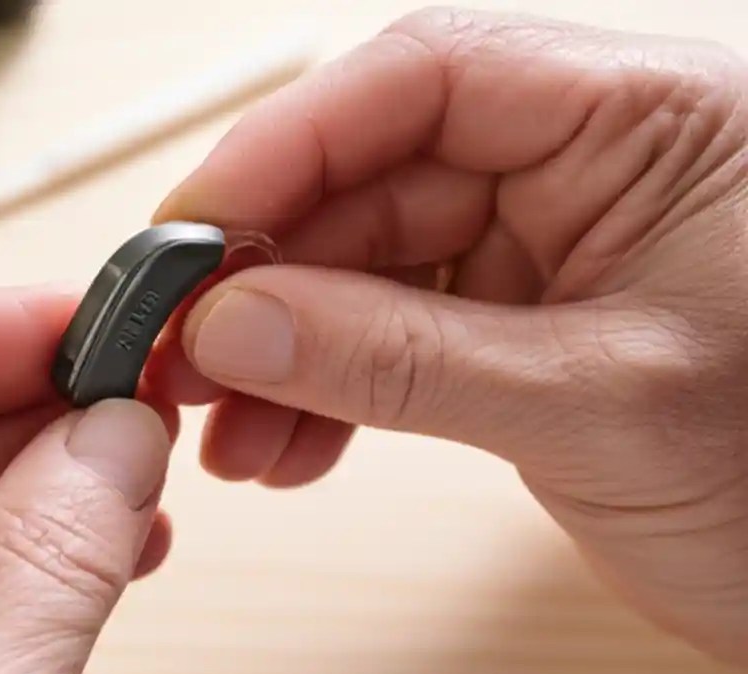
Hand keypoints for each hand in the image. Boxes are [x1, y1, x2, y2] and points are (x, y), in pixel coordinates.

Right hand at [150, 7, 747, 663]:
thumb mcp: (595, 404)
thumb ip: (400, 358)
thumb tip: (237, 324)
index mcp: (642, 122)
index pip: (426, 77)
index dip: (290, 142)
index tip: (195, 227)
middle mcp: (584, 167)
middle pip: (370, 177)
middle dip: (264, 271)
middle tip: (183, 349)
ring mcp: (545, 248)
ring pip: (363, 265)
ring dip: (279, 347)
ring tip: (228, 429)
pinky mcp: (518, 327)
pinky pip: (387, 334)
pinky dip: (324, 390)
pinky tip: (285, 446)